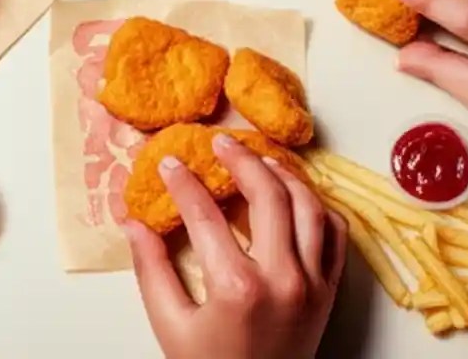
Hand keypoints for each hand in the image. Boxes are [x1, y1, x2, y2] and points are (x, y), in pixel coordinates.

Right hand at [123, 134, 345, 358]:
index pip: (206, 214)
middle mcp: (282, 278)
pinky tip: (295, 195)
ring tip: (259, 159)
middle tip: (220, 143)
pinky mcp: (328, 293)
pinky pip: (334, 235)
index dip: (184, 183)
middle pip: (268, 195)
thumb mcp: (169, 324)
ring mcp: (311, 284)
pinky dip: (318, 207)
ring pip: (308, 207)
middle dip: (241, 160)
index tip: (171, 164)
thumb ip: (150, 269)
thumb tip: (133, 223)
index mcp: (236, 285)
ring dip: (284, 175)